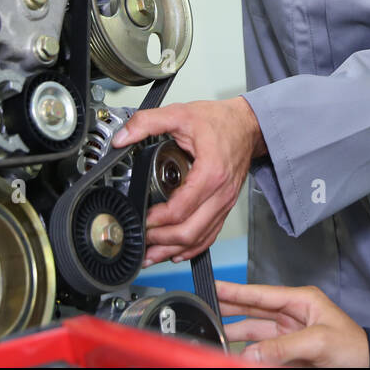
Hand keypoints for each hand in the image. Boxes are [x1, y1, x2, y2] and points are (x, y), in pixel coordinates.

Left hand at [112, 96, 264, 265]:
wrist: (247, 124)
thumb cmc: (220, 121)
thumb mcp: (180, 114)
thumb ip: (148, 122)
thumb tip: (122, 137)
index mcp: (210, 173)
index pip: (181, 210)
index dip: (157, 220)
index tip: (141, 219)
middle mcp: (220, 193)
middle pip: (190, 232)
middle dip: (162, 241)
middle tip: (141, 239)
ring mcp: (225, 202)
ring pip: (200, 239)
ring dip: (174, 250)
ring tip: (151, 255)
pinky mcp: (225, 206)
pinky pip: (210, 234)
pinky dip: (192, 248)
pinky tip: (176, 252)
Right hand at [216, 279, 369, 366]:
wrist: (369, 368)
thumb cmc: (354, 348)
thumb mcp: (319, 342)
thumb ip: (282, 347)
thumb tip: (250, 354)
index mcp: (301, 302)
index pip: (262, 294)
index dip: (236, 291)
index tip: (215, 287)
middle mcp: (291, 316)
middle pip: (253, 312)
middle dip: (229, 311)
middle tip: (204, 309)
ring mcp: (288, 337)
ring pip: (253, 335)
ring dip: (235, 338)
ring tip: (213, 338)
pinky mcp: (288, 356)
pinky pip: (262, 354)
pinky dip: (248, 356)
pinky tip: (234, 356)